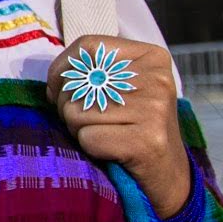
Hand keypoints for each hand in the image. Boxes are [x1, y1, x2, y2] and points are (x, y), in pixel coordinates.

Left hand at [45, 35, 192, 217]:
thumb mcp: (121, 89)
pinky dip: (90, 148)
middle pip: (77, 83)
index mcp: (152, 57)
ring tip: (105, 136)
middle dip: (68, 106)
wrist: (167, 175)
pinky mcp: (147, 140)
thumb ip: (91, 73)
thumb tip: (55, 82)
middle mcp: (157, 78)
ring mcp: (155, 109)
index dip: (62, 68)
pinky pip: (88, 138)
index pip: (88, 46)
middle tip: (90, 122)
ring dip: (79, 130)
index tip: (58, 89)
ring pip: (77, 112)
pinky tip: (111, 151)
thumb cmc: (134, 128)